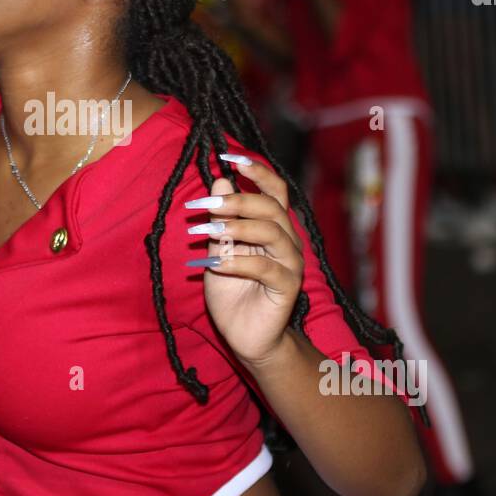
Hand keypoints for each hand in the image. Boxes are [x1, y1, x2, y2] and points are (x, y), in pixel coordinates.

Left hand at [186, 155, 304, 367]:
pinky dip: (237, 261)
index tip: (230, 158)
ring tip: (206, 231)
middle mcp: (286, 241)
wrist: (245, 336)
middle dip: (237, 201)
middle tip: (204, 204)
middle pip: (271, 208)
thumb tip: (220, 182)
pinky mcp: (287, 287)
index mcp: (273, 227)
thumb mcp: (218, 250)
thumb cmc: (232, 292)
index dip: (257, 171)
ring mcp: (290, 263)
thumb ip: (220, 220)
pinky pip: (265, 267)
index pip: (274, 191)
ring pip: (272, 232)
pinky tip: (214, 263)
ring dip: (236, 227)